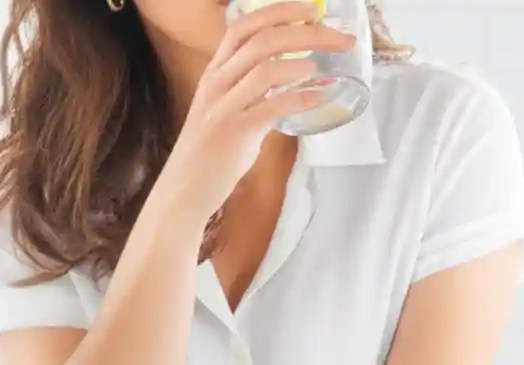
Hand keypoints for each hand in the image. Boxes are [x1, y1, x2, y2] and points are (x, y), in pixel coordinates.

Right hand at [160, 1, 355, 218]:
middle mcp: (217, 83)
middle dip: (308, 33)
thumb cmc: (210, 150)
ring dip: (302, 64)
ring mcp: (224, 108)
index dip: (279, 12)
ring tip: (323, 68)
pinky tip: (321, 97)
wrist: (184, 187)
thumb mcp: (223, 107)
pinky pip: (273, 108)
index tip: (311, 11)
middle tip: (339, 38)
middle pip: (264, 40)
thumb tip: (290, 74)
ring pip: (265, 69)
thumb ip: (249, 88)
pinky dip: (301, 99)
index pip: (244, 27)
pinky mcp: (234, 133)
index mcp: (215, 72)